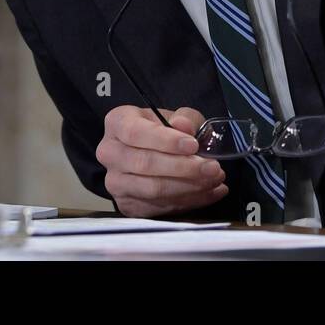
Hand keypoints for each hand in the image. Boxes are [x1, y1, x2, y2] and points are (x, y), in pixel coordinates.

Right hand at [97, 105, 228, 217]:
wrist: (150, 151)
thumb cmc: (162, 131)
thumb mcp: (176, 116)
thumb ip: (184, 118)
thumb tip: (184, 126)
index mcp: (117, 123)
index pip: (136, 133)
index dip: (166, 141)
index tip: (193, 145)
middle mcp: (109, 153)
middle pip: (144, 164)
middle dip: (184, 168)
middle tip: (212, 167)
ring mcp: (116, 182)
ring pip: (152, 190)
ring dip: (189, 187)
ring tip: (215, 180)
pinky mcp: (126, 205)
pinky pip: (159, 208)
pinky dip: (189, 201)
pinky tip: (209, 192)